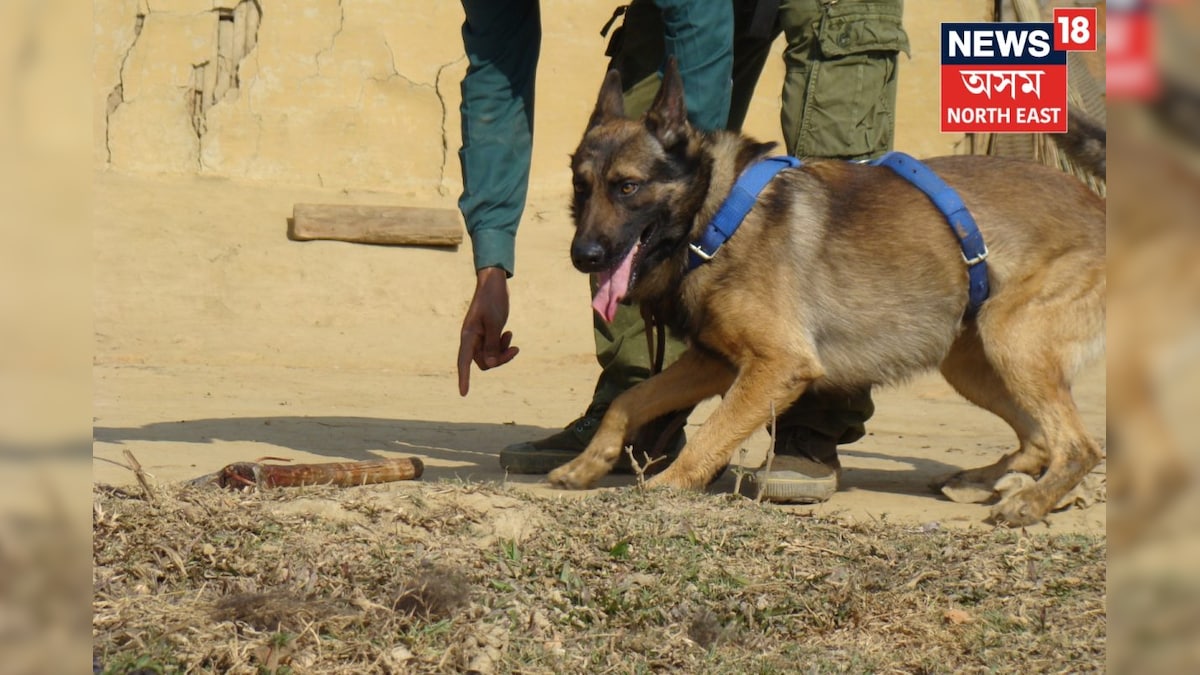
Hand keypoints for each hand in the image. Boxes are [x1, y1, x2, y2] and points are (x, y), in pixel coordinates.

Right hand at [457, 266, 519, 395]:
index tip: (464, 394)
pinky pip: (494, 348)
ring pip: (490, 356)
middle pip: (483, 362)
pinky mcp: (488, 333)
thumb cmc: (492, 300)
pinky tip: (509, 334)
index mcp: (469, 336)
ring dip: (502, 352)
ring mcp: (480, 336)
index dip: (464, 378)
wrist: (494, 283)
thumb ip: (492, 345)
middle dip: (499, 359)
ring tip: (512, 339)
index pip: (463, 362)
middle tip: (514, 349)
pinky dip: (502, 345)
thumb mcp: (495, 323)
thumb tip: (491, 365)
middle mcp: (472, 338)